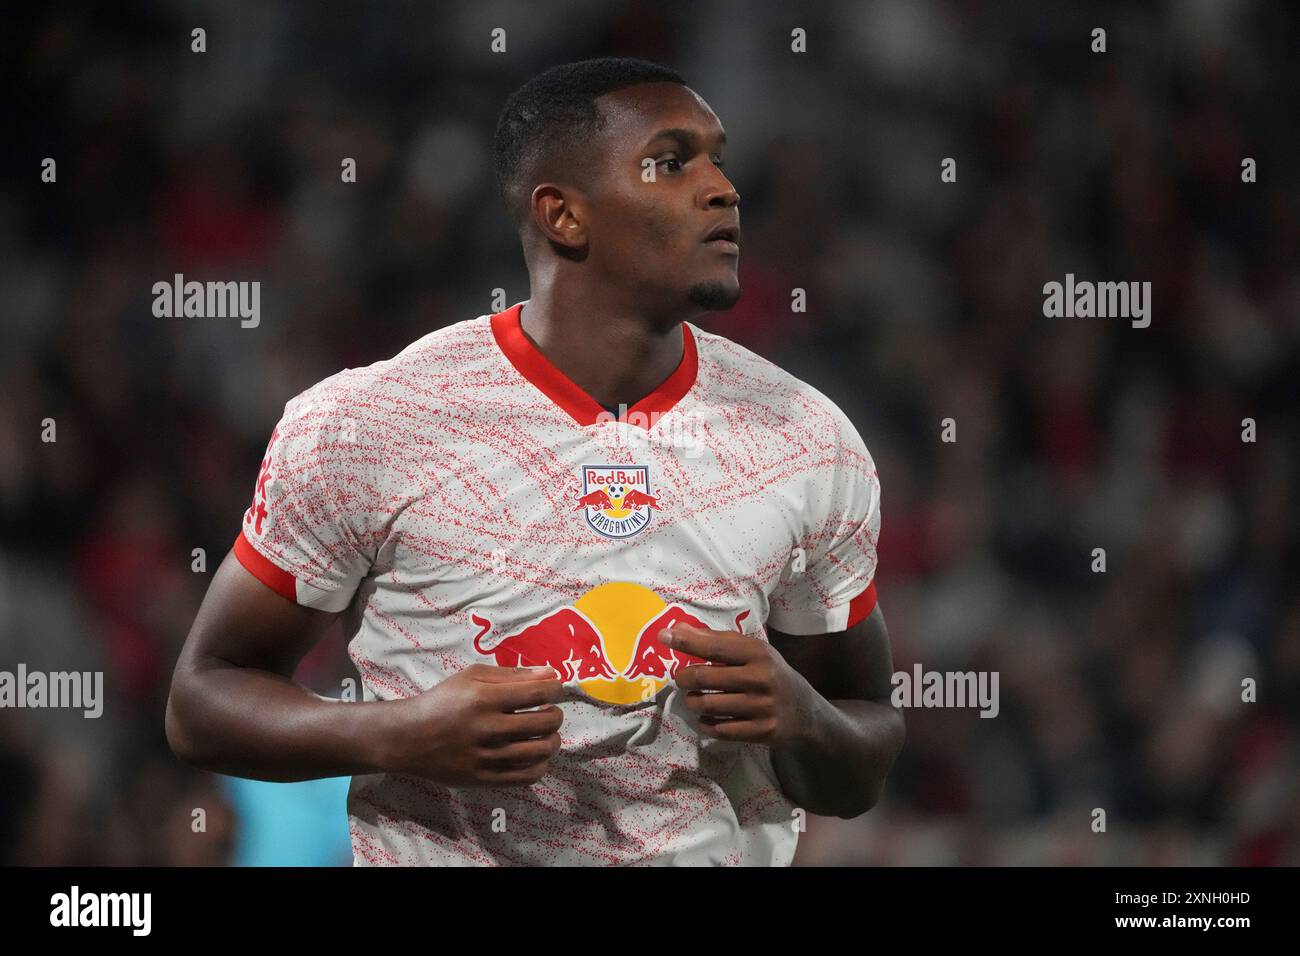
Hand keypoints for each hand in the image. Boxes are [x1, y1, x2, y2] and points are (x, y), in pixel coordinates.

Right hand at [376, 664, 564, 786]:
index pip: (538, 692)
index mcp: (485, 698)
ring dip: (553, 740)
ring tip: (546, 734)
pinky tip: (536, 755)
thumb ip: (512, 674)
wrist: (409, 737)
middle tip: (550, 712)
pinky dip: (541, 765)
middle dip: (556, 714)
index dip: (556, 689)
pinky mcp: (483, 779)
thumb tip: (550, 674)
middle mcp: (488, 728)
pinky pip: (526, 776)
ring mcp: (486, 756)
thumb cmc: (442, 701)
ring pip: (541, 751)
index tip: (554, 690)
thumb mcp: (471, 676)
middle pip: (545, 723)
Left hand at [664, 625, 813, 746]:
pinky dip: (706, 724)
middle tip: (681, 677)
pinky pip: (721, 730)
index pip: (714, 646)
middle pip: (705, 677)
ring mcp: (762, 707)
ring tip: (692, 698)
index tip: (664, 637)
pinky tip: (705, 719)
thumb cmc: (771, 674)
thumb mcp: (753, 652)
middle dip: (684, 677)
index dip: (686, 642)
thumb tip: (678, 628)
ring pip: (709, 705)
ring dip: (692, 702)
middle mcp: (761, 678)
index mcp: (758, 653)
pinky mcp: (762, 732)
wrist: (806, 712)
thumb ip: (717, 641)